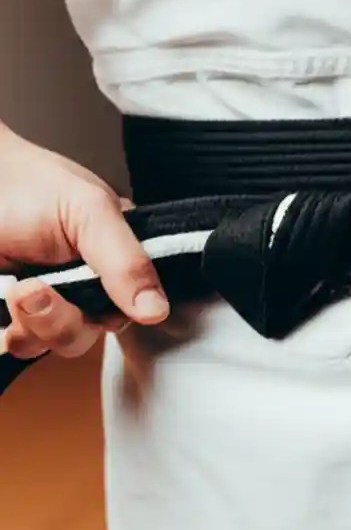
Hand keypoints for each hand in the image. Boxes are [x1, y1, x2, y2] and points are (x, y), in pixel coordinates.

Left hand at [0, 126, 168, 359]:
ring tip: (15, 292)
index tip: (102, 298)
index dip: (122, 311)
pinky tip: (5, 299)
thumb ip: (126, 260)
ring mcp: (46, 303)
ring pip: (55, 342)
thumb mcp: (91, 211)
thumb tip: (156, 309)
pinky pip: (20, 344)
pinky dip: (11, 333)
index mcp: (117, 261)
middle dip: (64, 322)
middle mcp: (86, 286)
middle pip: (92, 332)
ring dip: (34, 327)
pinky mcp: (12, 315)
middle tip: (36, 291)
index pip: (139, 306)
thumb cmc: (29, 184)